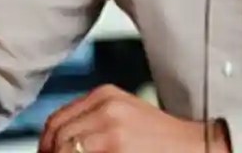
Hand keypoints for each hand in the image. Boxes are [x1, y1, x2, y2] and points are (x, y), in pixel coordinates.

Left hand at [38, 84, 227, 152]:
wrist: (196, 148)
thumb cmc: (160, 141)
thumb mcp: (123, 118)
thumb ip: (92, 123)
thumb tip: (56, 145)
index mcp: (105, 95)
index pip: (55, 121)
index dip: (45, 145)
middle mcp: (106, 107)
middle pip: (56, 137)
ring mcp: (112, 130)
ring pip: (64, 150)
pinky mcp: (117, 149)